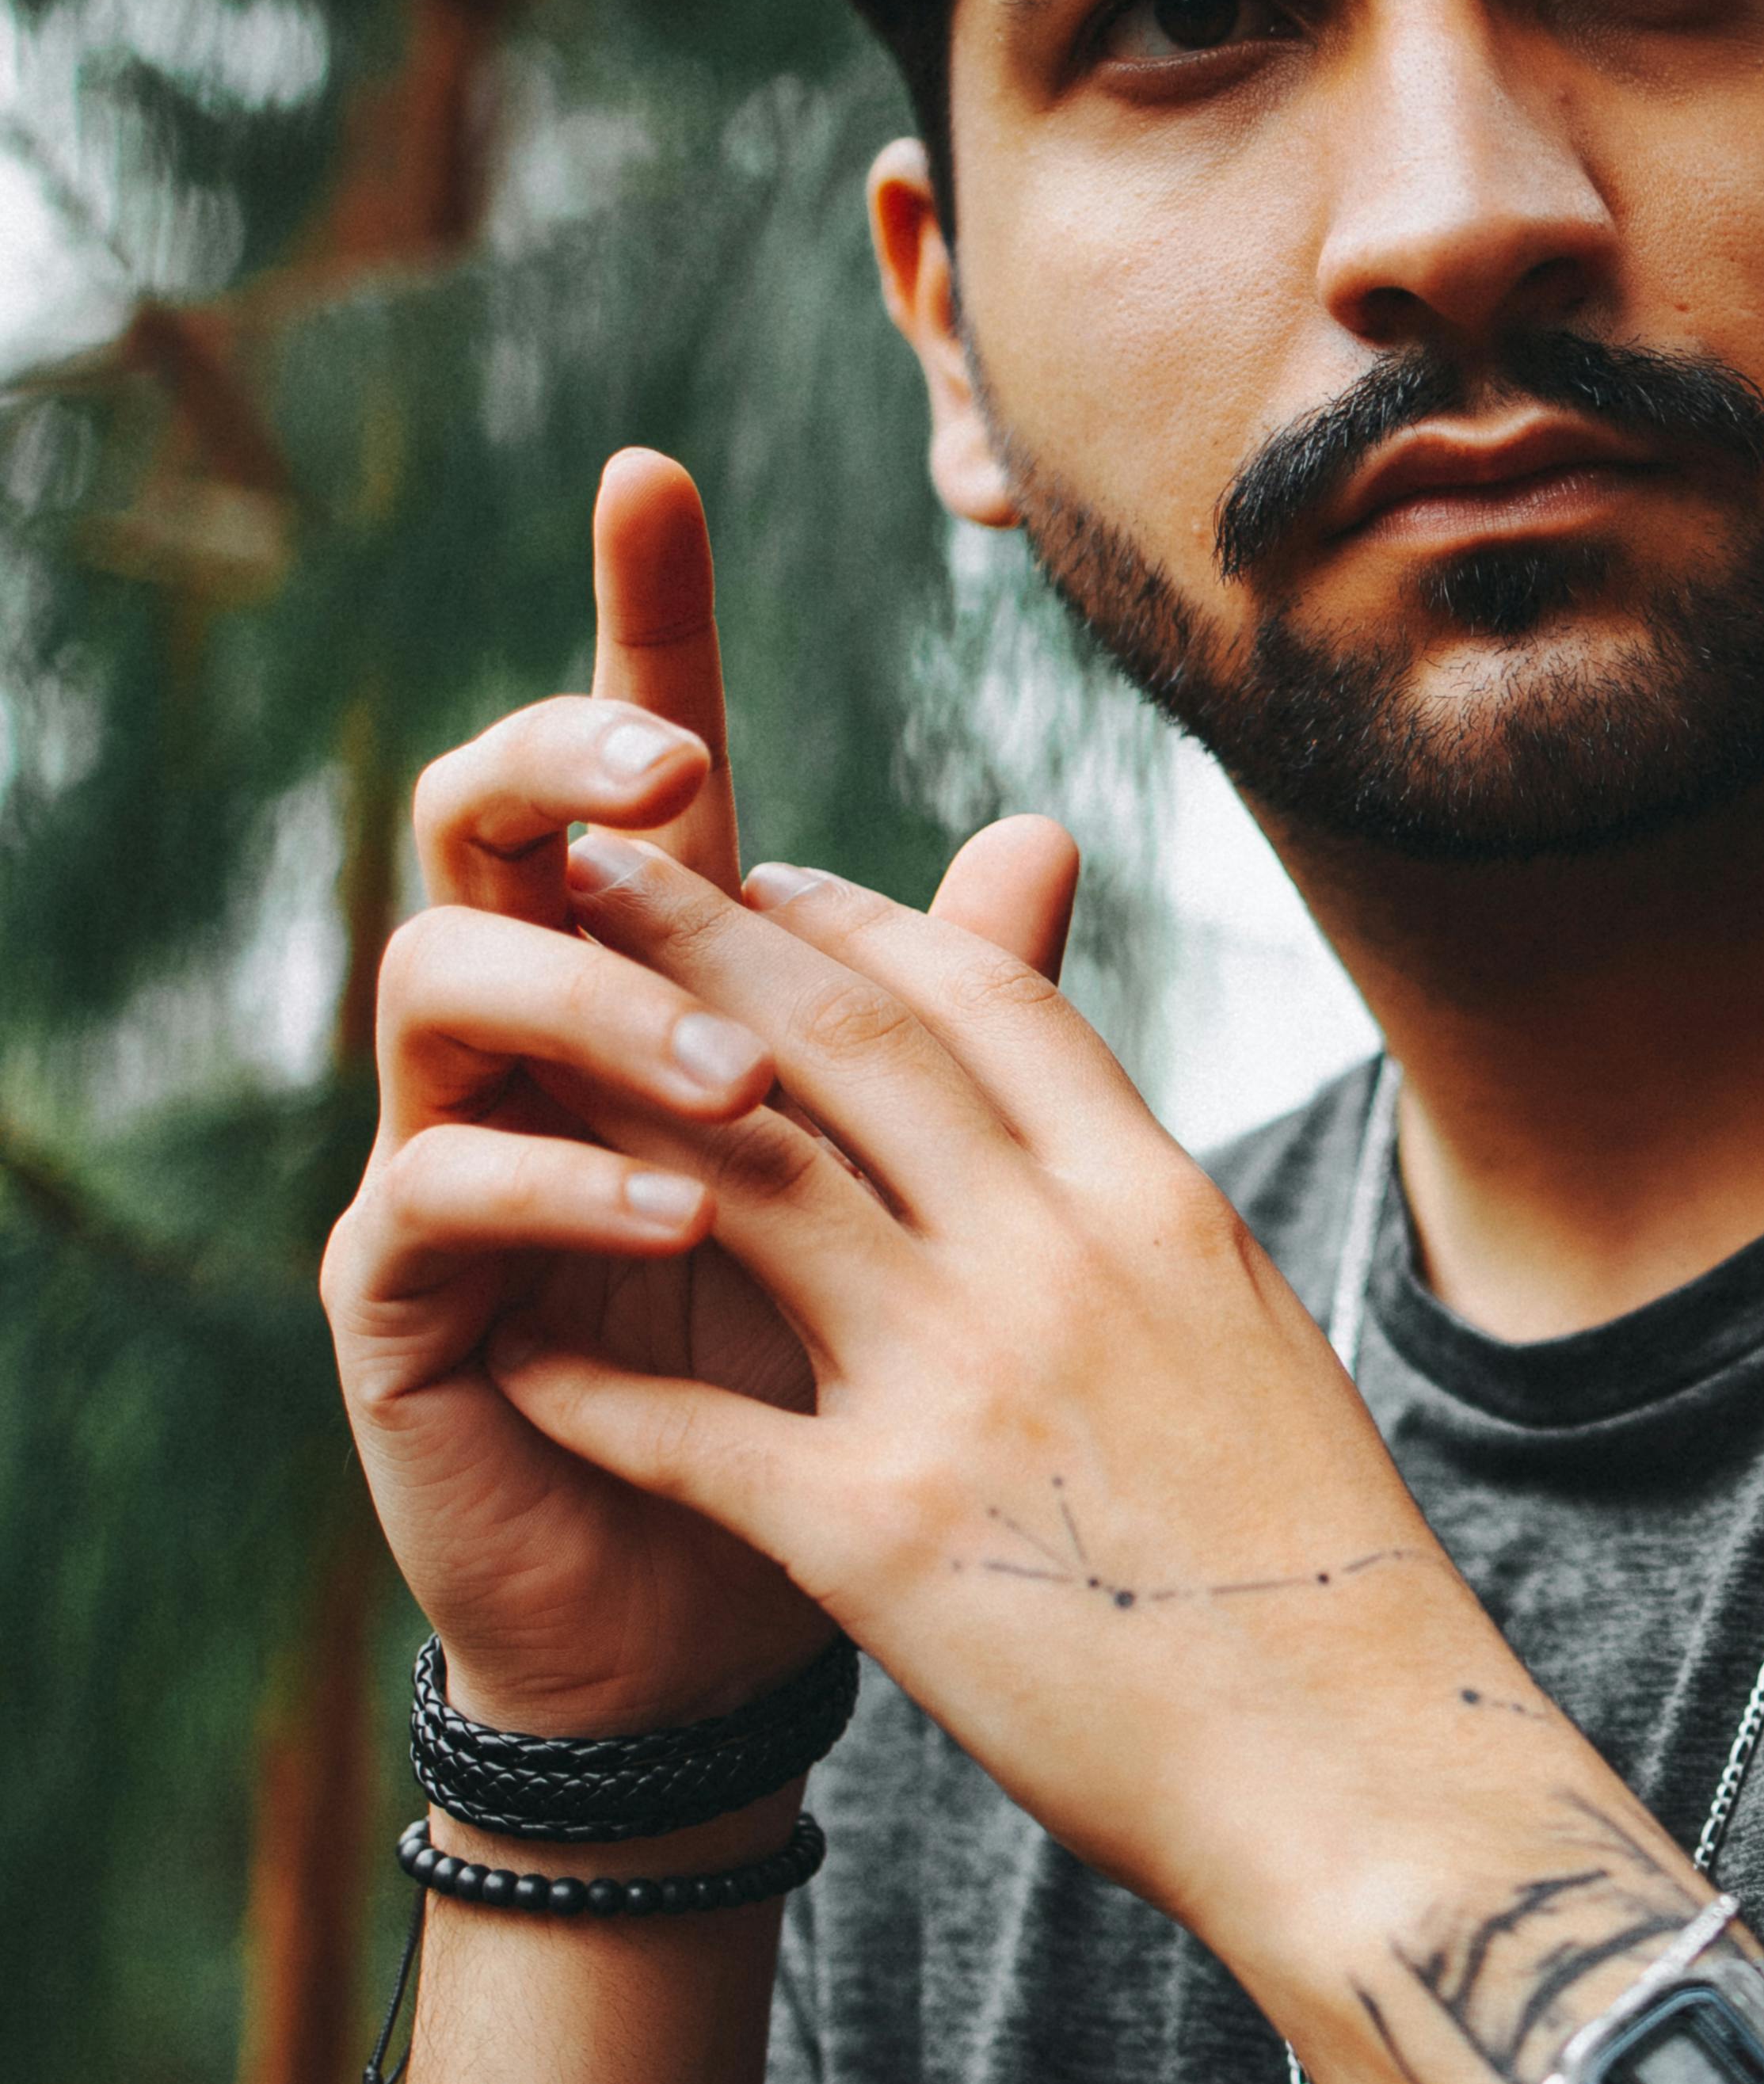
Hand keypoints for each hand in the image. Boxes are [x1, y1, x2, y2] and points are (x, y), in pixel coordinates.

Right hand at [318, 450, 1081, 1736]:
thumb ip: (967, 1014)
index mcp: (656, 969)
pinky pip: (430, 1183)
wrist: (734, 1613)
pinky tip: (670, 1210)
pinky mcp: (395, 1288)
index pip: (637, 765)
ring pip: (440, 976)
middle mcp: (531, 1030)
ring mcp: (443, 1145)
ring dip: (600, 1000)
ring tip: (742, 1078)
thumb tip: (1048, 831)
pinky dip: (557, 1181)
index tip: (655, 470)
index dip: (637, 619)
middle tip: (683, 774)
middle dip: (568, 763)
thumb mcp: (918, 1178)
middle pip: (484, 818)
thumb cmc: (827, 1372)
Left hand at [467, 833, 1547, 1972]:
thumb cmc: (1317, 1571)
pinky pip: (688, 1428)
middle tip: (595, 858)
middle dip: (703, 932)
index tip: (767, 877)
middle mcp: (1054, 1260)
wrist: (1352, 1764)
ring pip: (752, 1180)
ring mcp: (961, 1387)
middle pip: (847, 1042)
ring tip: (524, 1040)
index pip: (984, 1002)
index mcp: (1153, 1205)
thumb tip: (1090, 1148)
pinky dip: (589, 1379)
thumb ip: (1148, 1224)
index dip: (859, 924)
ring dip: (617, 1091)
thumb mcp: (1251, 1334)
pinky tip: (516, 1347)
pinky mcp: (878, 1535)